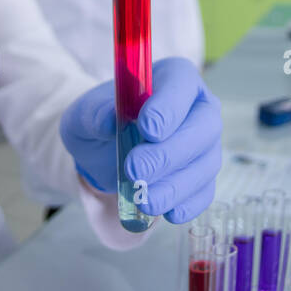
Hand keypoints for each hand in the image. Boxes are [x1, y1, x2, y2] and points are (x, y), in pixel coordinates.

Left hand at [59, 58, 221, 222]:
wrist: (104, 150)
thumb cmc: (100, 120)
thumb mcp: (85, 113)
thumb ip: (95, 113)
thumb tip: (109, 121)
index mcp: (175, 78)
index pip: (182, 84)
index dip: (169, 106)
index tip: (146, 128)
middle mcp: (199, 108)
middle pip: (203, 127)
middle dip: (169, 153)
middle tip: (136, 170)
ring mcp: (206, 145)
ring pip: (205, 164)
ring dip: (175, 185)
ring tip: (144, 200)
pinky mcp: (203, 177)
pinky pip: (204, 192)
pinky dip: (187, 204)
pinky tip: (167, 212)